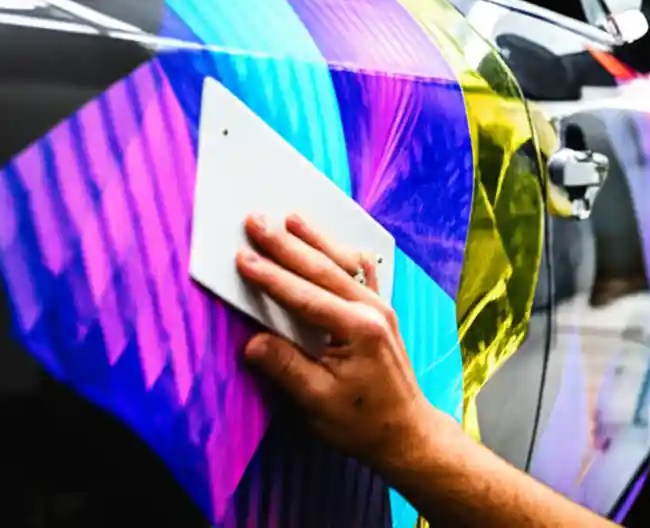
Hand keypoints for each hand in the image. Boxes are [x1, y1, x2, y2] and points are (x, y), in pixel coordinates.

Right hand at [237, 213, 458, 473]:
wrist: (406, 434)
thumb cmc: (361, 422)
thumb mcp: (317, 402)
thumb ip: (285, 368)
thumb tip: (251, 343)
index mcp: (357, 330)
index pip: (304, 295)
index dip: (270, 276)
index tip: (242, 256)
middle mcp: (372, 310)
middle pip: (322, 268)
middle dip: (286, 243)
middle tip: (256, 220)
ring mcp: (380, 308)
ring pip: (344, 262)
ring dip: (315, 238)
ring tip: (290, 216)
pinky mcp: (382, 311)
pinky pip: (362, 272)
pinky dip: (342, 252)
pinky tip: (331, 240)